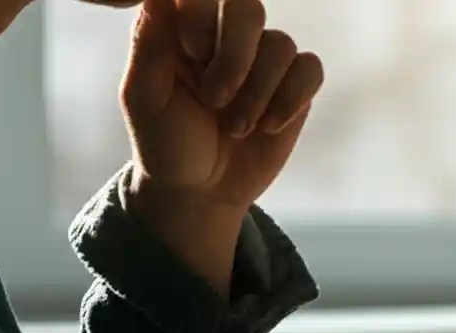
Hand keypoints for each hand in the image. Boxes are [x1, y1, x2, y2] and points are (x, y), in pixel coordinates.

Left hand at [120, 0, 323, 293]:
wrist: (202, 192)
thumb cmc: (167, 142)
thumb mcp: (145, 97)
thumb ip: (149, 43)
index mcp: (183, 28)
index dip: (203, 19)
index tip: (191, 55)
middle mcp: (226, 36)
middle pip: (249, 7)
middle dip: (235, 57)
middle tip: (214, 98)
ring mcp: (264, 60)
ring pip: (281, 45)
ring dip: (258, 93)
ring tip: (236, 128)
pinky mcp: (295, 86)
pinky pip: (310, 68)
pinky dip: (292, 99)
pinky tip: (270, 125)